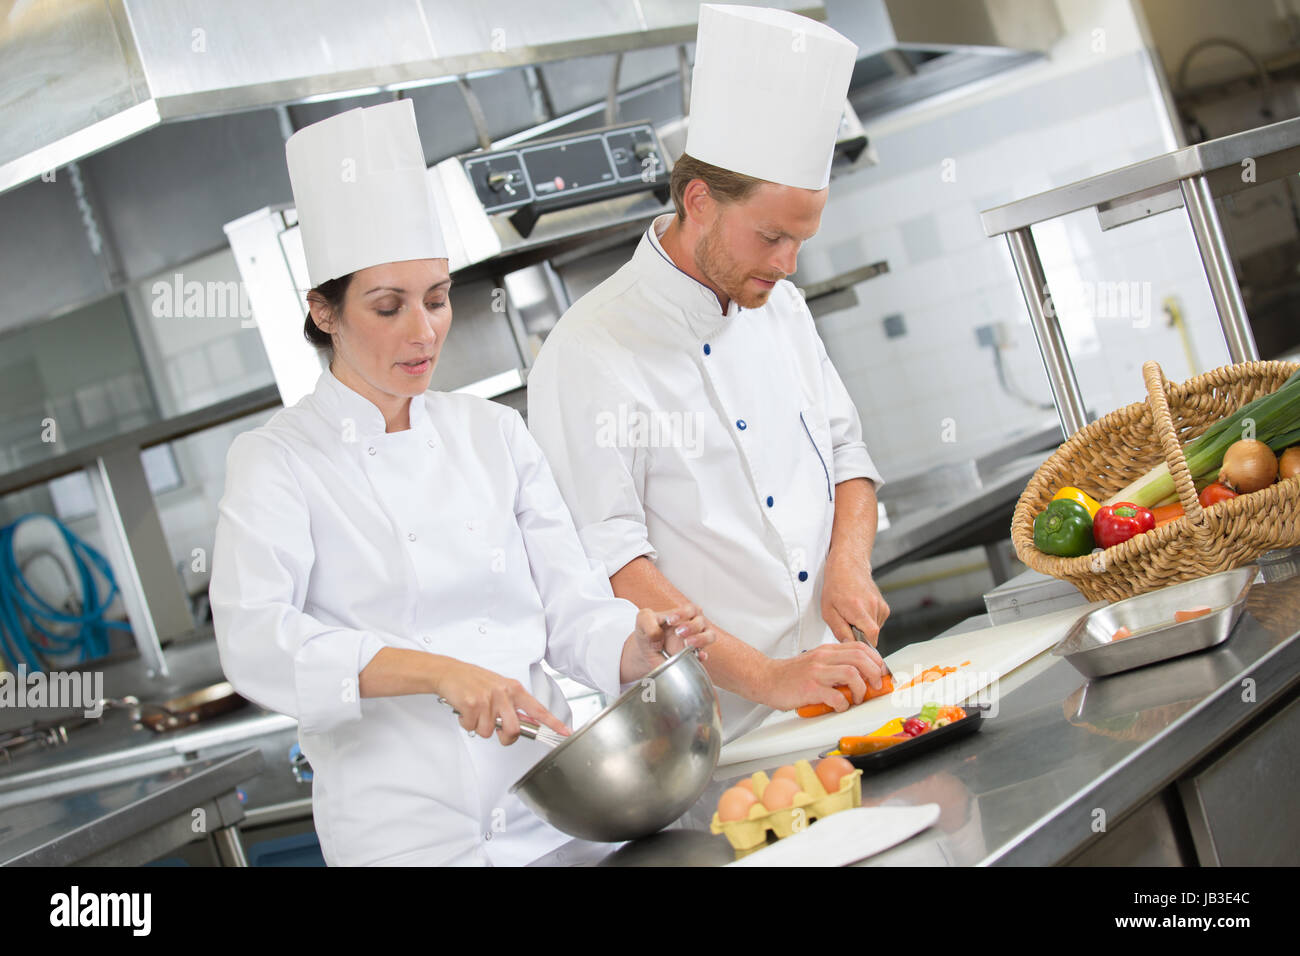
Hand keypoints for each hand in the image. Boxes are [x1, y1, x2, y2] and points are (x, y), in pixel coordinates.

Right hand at [431, 659, 570, 744]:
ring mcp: (488, 699)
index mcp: (514, 689)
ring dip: (479, 727)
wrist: (450, 672)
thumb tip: (525, 723)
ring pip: (488, 732)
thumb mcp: (500, 688)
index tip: (564, 732)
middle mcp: (503, 693)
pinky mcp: (472, 704)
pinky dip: (466, 723)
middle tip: (497, 731)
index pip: (538, 709)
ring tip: (475, 713)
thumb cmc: (474, 681)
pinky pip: (472, 728)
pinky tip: (466, 711)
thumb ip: (513, 704)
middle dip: (504, 737)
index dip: (553, 723)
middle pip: (513, 730)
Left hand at [620, 603, 714, 682]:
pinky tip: (696, 656)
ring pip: (710, 635)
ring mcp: (696, 641)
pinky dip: (701, 655)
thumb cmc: (648, 632)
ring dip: (701, 638)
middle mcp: (693, 626)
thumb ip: (649, 623)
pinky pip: (704, 655)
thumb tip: (658, 637)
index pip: (691, 609)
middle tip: (679, 632)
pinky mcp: (695, 656)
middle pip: (702, 621)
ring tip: (688, 643)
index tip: (670, 620)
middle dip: (692, 626)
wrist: (645, 652)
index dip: (683, 613)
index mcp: (683, 614)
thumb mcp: (643, 621)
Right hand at [762, 641, 887, 712]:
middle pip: (860, 658)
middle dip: (875, 673)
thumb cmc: (791, 675)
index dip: (876, 659)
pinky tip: (840, 706)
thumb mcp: (816, 662)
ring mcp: (817, 673)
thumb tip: (860, 677)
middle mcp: (823, 658)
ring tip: (857, 698)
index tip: (881, 672)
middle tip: (875, 686)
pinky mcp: (810, 688)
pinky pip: (836, 696)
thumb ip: (835, 665)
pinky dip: (843, 704)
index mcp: (826, 651)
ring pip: (852, 674)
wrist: (766, 678)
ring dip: (861, 689)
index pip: (860, 647)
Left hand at [822, 551, 889, 645]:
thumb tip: (848, 645)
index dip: (863, 644)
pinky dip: (868, 621)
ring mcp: (881, 606)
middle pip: (871, 635)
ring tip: (852, 614)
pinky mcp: (885, 607)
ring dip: (863, 627)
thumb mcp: (828, 610)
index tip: (854, 643)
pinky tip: (860, 611)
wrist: (848, 567)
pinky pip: (877, 623)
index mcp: (858, 608)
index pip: (871, 636)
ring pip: (875, 630)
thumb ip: (839, 630)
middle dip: (859, 635)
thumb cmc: (836, 585)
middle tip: (847, 623)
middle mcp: (873, 606)